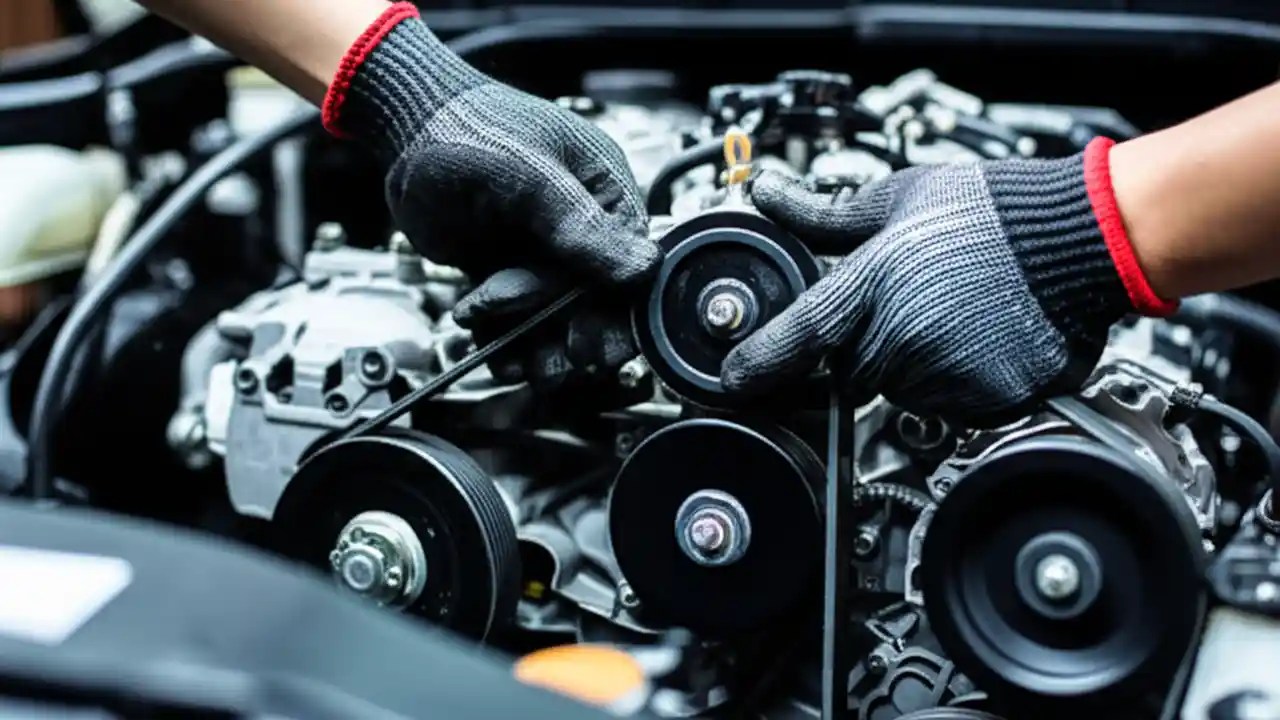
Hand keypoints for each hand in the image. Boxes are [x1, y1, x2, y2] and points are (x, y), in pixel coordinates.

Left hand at [323, 6, 658, 384]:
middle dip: (570, 336)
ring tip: (513, 362)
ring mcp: (544, 253)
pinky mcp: (508, 271)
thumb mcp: (529, 177)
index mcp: (605, 194)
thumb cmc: (467, 129)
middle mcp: (583, 227)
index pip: (631, 268)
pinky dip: (504, 339)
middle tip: (551, 366)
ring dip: (535, 346)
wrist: (404, 130)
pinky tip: (493, 351)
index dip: (615, 314)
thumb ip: (581, 226)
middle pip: (595, 302)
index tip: (591, 346)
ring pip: (554, 317)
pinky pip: (516, 318)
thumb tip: (641, 268)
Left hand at [721, 139, 1174, 425]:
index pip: (796, 338)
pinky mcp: (986, 401)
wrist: (1080, 237)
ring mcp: (945, 375)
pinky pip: (950, 406)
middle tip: (905, 307)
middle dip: (863, 348)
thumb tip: (769, 195)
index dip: (757, 363)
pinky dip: (956, 383)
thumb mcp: (896, 198)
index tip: (734, 379)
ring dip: (911, 365)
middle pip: (851, 371)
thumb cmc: (991, 211)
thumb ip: (823, 215)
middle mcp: (902, 338)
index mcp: (871, 286)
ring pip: (900, 390)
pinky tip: (978, 338)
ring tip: (951, 315)